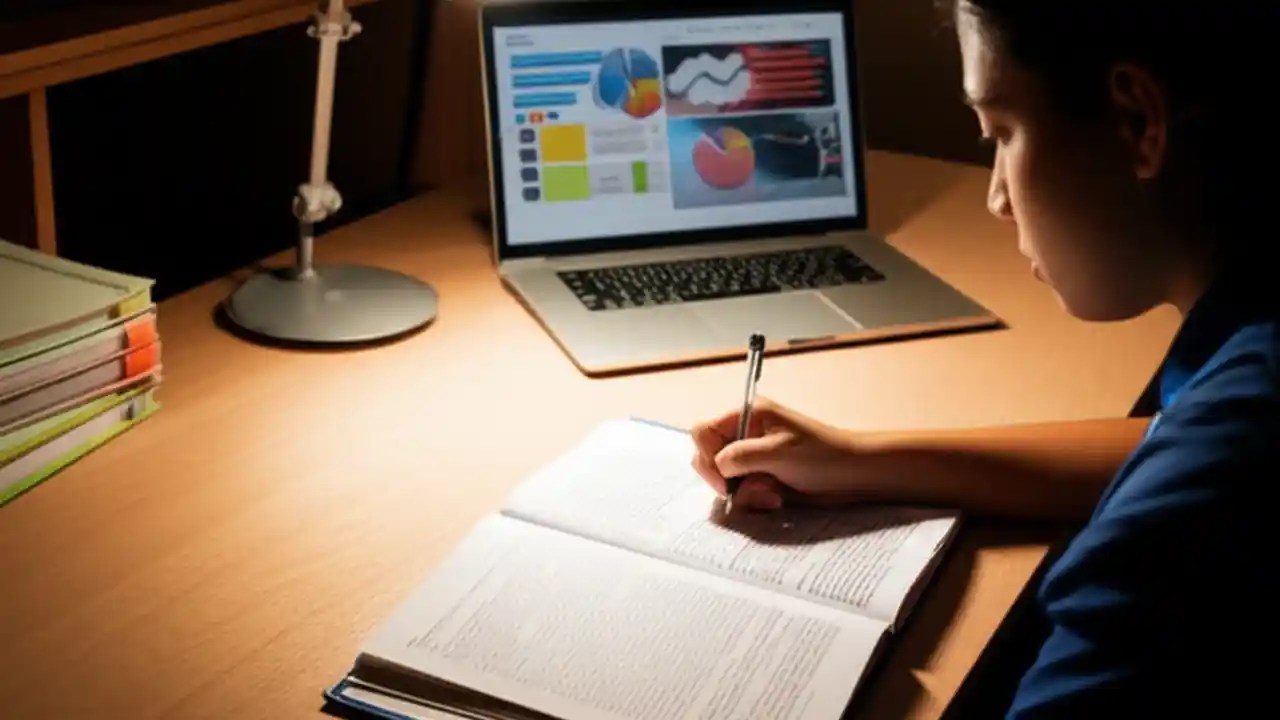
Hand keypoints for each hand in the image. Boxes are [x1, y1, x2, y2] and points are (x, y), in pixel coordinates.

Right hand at [690, 398, 865, 511]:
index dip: (706, 456)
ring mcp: (754, 458)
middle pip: (709, 457)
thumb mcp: (778, 451)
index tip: (723, 479)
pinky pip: (743, 493)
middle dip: (725, 479)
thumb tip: (717, 465)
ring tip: (771, 496)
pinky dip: (755, 500)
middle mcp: (746, 435)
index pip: (703, 432)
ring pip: (725, 480)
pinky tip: (777, 500)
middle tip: (748, 490)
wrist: (855, 476)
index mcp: (747, 415)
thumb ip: (740, 455)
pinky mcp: (763, 479)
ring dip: (744, 493)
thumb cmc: (822, 454)